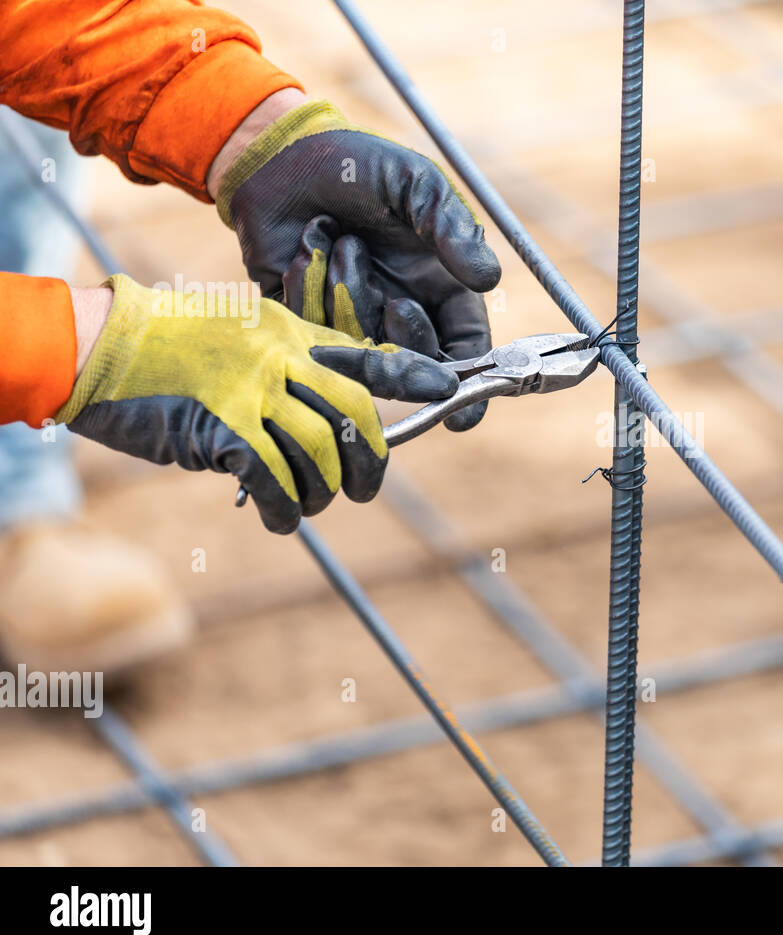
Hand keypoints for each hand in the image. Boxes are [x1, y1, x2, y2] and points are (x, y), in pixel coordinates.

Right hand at [58, 275, 458, 533]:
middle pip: (353, 417)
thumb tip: (332, 413)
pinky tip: (279, 519)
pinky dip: (283, 508)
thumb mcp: (242, 334)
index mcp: (289, 332)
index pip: (363, 356)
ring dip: (322, 492)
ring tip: (309, 505)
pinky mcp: (221, 428)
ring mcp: (252, 391)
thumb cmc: (170, 344)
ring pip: (320, 454)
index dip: (409, 375)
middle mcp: (280, 358)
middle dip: (369, 462)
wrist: (101, 345)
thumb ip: (289, 362)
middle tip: (362, 488)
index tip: (446, 389)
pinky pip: (273, 479)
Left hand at [209, 96, 496, 430]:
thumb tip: (489, 279)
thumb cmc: (360, 166)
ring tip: (338, 238)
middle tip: (396, 304)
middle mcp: (399, 315)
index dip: (468, 387)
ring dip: (349, 294)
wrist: (282, 156)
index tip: (462, 416)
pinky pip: (311, 336)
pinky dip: (308, 290)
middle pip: (413, 371)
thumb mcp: (417, 185)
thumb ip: (452, 230)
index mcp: (439, 289)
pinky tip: (306, 246)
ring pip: (359, 352)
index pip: (464, 350)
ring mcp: (351, 323)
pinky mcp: (304, 323)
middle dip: (405, 350)